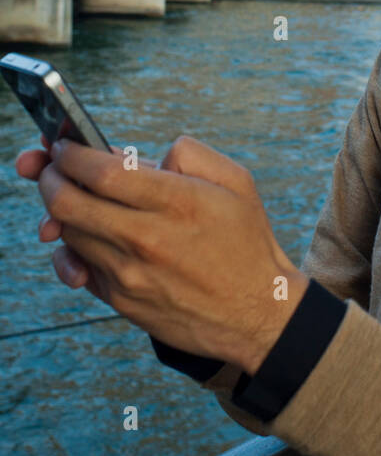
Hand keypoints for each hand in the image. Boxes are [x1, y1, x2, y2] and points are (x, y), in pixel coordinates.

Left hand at [15, 135, 308, 376]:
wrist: (257, 313)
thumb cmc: (247, 241)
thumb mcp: (236, 180)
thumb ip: (188, 153)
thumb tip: (139, 153)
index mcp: (177, 202)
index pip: (101, 170)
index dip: (71, 152)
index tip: (64, 142)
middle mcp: (147, 239)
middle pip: (66, 202)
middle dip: (48, 176)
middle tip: (50, 165)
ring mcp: (129, 274)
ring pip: (67, 233)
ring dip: (59, 210)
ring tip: (70, 194)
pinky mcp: (120, 301)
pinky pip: (77, 267)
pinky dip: (71, 246)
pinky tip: (83, 234)